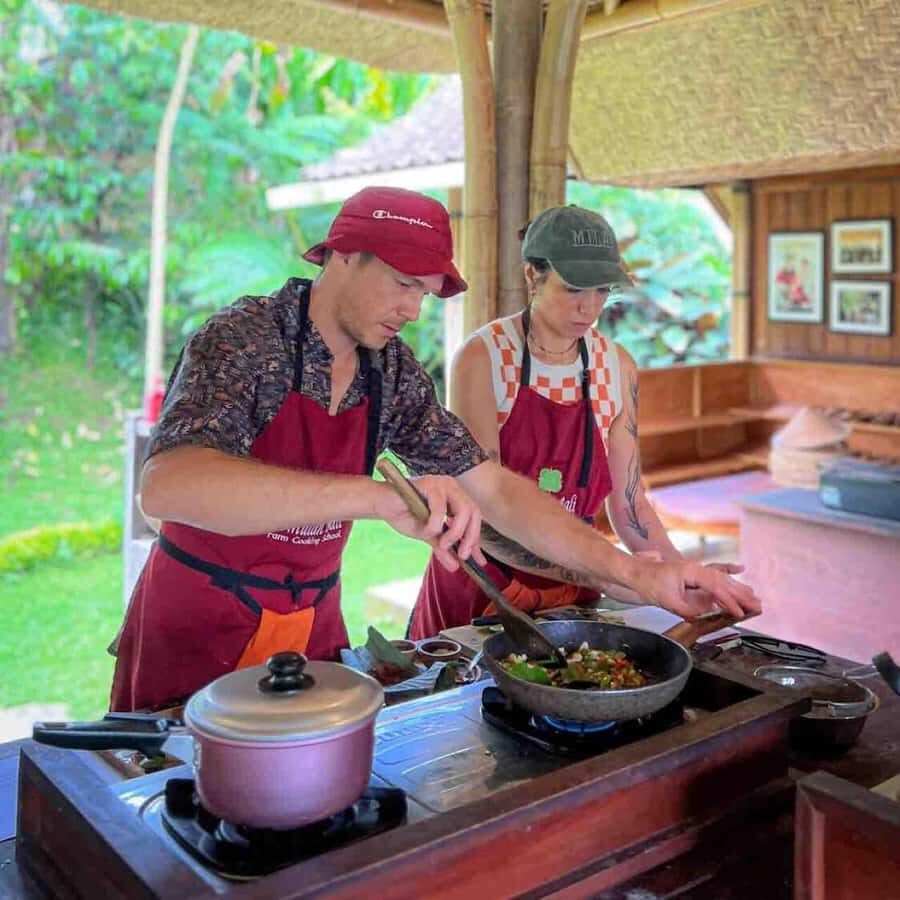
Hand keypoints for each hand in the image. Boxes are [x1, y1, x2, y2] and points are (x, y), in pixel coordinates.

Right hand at [378, 475, 485, 571]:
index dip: (476, 540)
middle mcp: (452, 488)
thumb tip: (455, 566)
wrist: (381, 504)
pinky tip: (427, 531)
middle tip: (462, 555)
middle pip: (474, 512)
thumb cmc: (404, 515)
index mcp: (454, 497)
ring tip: (443, 545)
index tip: (479, 561)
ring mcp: (442, 484)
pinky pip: (441, 509)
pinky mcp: (430, 484)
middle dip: (470, 537)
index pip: (474, 518)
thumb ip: (443, 547)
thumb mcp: (428, 536)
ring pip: (463, 509)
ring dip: (455, 532)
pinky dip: (436, 524)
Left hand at [634, 558, 760, 620]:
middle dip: (741, 594)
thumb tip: (703, 616)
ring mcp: (695, 572)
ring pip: (722, 580)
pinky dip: (728, 582)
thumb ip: (687, 609)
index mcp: (692, 571)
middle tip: (758, 606)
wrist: (635, 573)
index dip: (729, 600)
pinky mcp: (693, 578)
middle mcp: (697, 569)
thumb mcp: (667, 600)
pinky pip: (715, 580)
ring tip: (754, 598)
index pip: (716, 586)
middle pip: (724, 581)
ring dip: (738, 589)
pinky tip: (739, 570)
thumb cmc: (649, 583)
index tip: (739, 611)